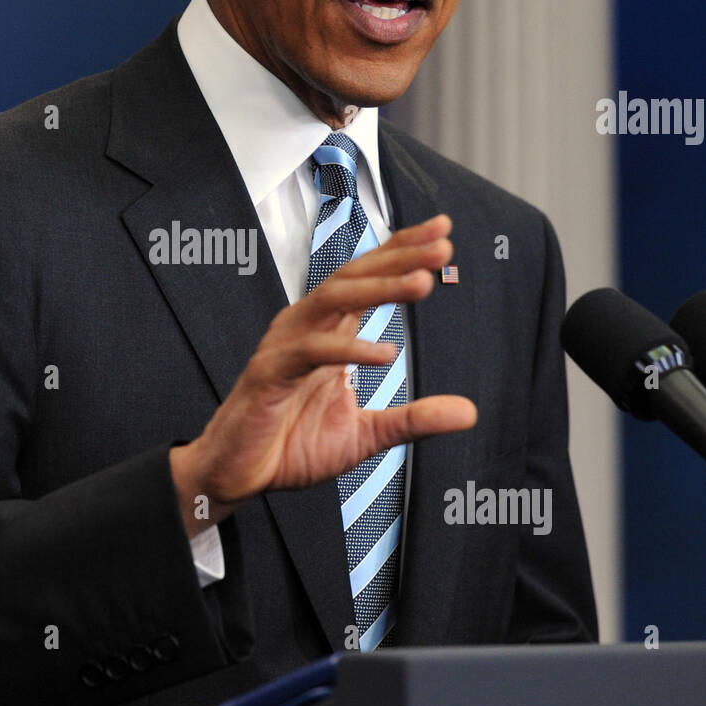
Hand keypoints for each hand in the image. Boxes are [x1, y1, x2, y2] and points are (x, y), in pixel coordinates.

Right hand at [171, 214, 475, 534]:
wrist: (238, 475)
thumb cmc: (290, 446)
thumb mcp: (366, 434)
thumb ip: (414, 419)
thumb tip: (468, 412)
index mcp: (328, 332)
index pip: (367, 278)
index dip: (401, 250)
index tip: (442, 231)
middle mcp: (306, 327)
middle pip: (354, 276)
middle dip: (399, 257)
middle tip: (441, 247)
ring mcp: (285, 346)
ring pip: (333, 299)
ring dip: (379, 288)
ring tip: (421, 283)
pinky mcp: (269, 373)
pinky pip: (310, 351)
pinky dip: (348, 349)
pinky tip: (384, 354)